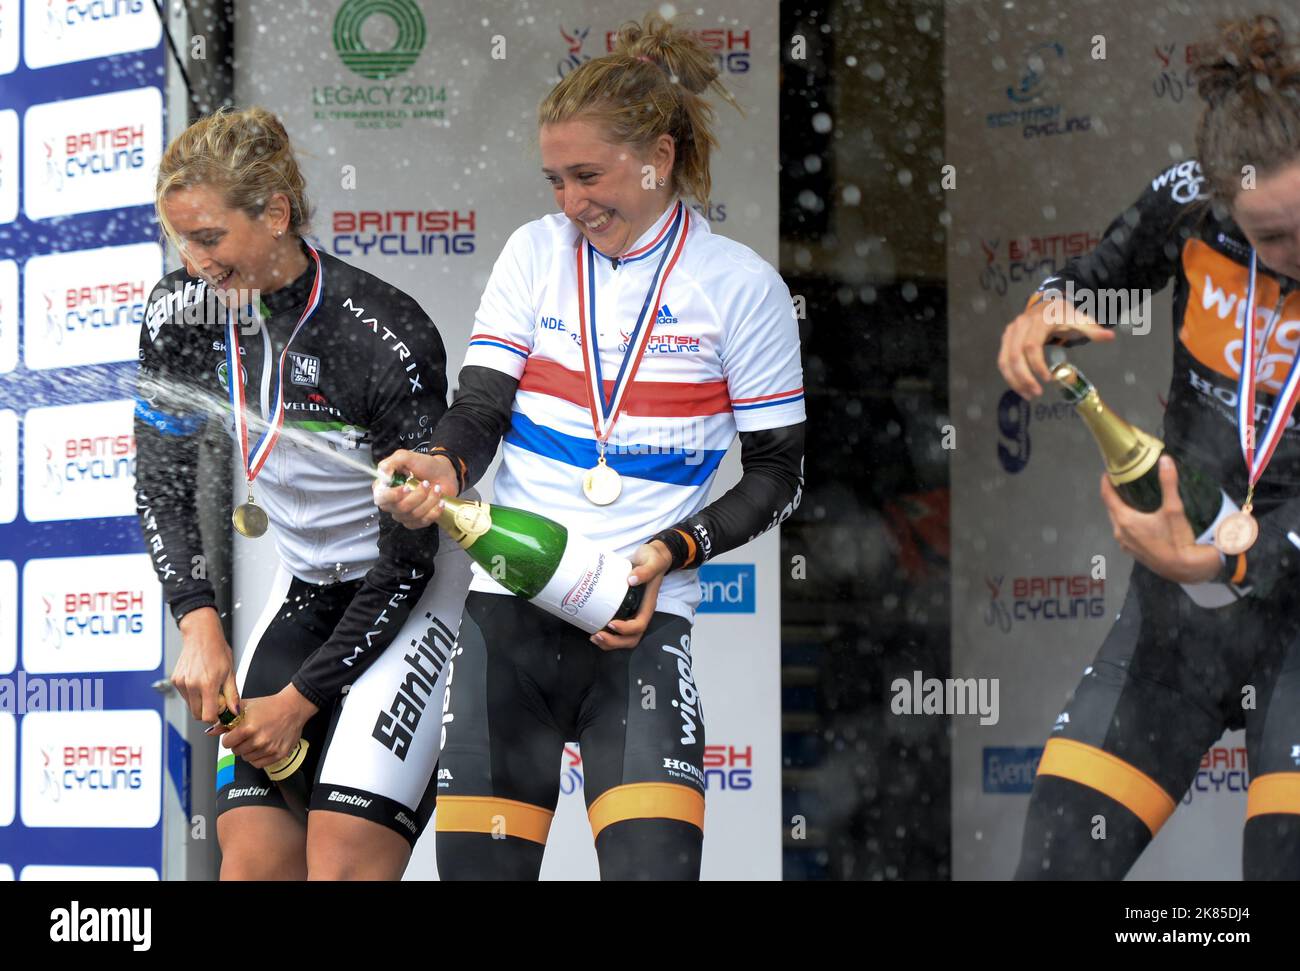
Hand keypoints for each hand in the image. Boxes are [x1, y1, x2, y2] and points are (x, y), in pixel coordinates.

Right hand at [172, 607, 238, 722]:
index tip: (221, 710)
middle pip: (197, 714)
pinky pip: (185, 696)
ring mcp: (181, 683)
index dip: (216, 716)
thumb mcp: (230, 673)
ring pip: (190, 705)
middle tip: (216, 697)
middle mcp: (192, 685)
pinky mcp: (175, 680)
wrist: (201, 635)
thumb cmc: (218, 651)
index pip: (208, 716)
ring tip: (209, 687)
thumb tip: (234, 711)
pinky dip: (193, 694)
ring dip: (200, 702)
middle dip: (208, 711)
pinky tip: (200, 681)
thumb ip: (232, 695)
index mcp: (207, 684)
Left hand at [221, 684, 317, 770]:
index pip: (226, 743)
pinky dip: (258, 757)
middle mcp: (258, 740)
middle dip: (239, 744)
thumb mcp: (245, 706)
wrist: (293, 707)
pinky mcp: (279, 754)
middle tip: (248, 735)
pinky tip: (262, 747)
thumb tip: (211, 731)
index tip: (234, 734)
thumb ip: (226, 719)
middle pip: (236, 751)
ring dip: (249, 751)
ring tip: (257, 739)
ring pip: (247, 758)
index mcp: (248, 728)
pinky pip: (259, 764)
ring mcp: (269, 748)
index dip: (229, 738)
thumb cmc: (270, 705)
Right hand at [373, 449, 459, 528]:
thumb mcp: (406, 457)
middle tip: (426, 483)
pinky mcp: (417, 521)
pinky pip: (424, 521)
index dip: (393, 496)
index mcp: (385, 488)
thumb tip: (382, 474)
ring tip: (436, 488)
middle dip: (418, 495)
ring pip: (414, 515)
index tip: (406, 487)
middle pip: (400, 508)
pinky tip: (440, 501)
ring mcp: (404, 514)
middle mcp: (392, 503)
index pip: (381, 498)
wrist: (443, 473)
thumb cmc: (424, 465)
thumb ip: (391, 462)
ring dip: (429, 500)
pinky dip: (435, 510)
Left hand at [593, 541, 672, 650]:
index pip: (640, 624)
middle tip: (597, 636)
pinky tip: (593, 629)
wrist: (651, 556)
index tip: (611, 623)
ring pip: (624, 638)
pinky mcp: (623, 609)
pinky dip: (606, 634)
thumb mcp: (653, 560)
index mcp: (648, 604)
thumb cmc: (653, 559)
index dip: (626, 629)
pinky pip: (617, 629)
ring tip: (594, 637)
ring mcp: (632, 612)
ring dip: (609, 642)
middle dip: (614, 642)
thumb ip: (645, 570)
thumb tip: (632, 579)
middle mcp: (640, 612)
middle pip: (632, 638)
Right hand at [997, 298, 1114, 398]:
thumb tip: (1110, 337)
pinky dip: (1010, 377)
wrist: (1047, 303)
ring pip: (1004, 360)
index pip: (1031, 346)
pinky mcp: (1006, 340)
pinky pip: (1002, 361)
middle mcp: (1020, 326)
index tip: (1048, 380)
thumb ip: (1092, 330)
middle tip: (1036, 394)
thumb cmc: (1064, 315)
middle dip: (1024, 377)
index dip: (1037, 365)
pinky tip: (1021, 388)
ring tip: (1029, 395)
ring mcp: (1010, 333)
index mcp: (1038, 321)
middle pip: (1014, 355)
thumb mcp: (1079, 320)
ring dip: (1014, 381)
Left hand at [1099, 455, 1220, 583]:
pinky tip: (1139, 518)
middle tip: (1122, 481)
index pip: (1107, 496)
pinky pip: (1125, 532)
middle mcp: (1120, 533)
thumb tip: (1165, 460)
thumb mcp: (1174, 509)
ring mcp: (1126, 545)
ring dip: (1120, 509)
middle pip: (1111, 508)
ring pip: (1117, 521)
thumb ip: (1168, 483)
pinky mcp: (1134, 552)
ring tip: (1130, 497)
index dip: (1106, 482)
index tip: (1108, 472)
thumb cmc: (1178, 540)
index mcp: (1124, 520)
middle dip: (1114, 494)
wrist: (1186, 568)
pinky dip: (1127, 522)